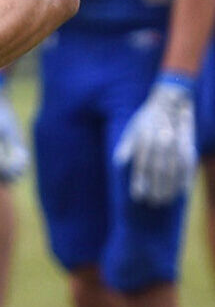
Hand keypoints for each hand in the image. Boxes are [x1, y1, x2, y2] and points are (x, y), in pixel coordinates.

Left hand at [113, 73, 196, 205]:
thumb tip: (118, 163)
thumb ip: (126, 146)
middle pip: (158, 170)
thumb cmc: (145, 119)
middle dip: (156, 189)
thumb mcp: (132, 129)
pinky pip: (188, 165)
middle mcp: (160, 143)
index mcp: (144, 139)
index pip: (141, 165)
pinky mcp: (189, 145)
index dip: (139, 182)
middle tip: (153, 204)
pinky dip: (185, 179)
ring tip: (165, 201)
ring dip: (170, 188)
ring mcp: (176, 144)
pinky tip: (182, 192)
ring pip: (174, 170)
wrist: (170, 103)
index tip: (138, 197)